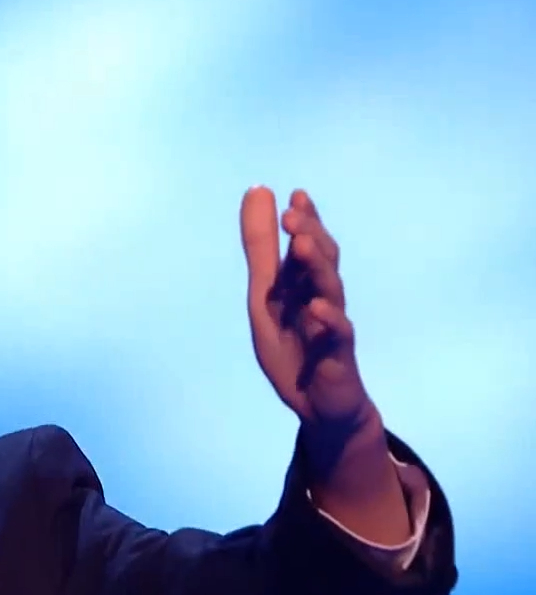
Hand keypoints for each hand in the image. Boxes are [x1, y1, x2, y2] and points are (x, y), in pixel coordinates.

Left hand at [239, 187, 373, 429]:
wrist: (318, 405)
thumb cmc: (294, 346)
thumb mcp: (266, 295)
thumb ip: (261, 248)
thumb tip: (258, 190)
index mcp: (303, 284)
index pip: (309, 244)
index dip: (305, 220)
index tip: (296, 195)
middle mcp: (321, 298)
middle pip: (321, 262)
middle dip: (308, 236)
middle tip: (292, 215)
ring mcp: (331, 326)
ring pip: (331, 291)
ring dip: (317, 268)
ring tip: (303, 245)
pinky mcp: (337, 357)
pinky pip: (337, 336)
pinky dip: (328, 320)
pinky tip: (318, 307)